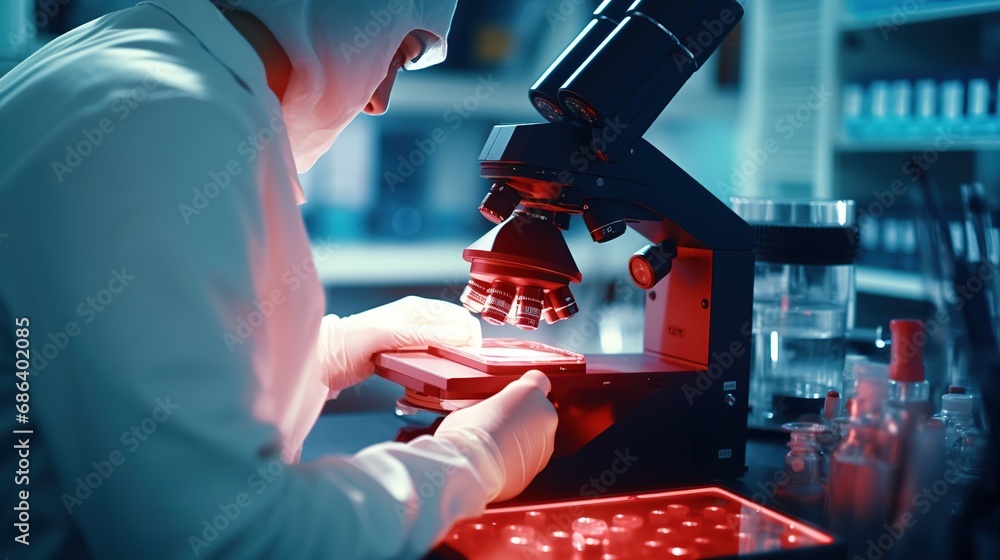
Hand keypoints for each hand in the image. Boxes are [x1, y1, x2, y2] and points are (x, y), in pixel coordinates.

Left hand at [318, 296, 481, 392]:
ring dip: (452, 355)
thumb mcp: (392, 335)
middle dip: (465, 344)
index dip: (470, 330)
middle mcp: (415, 321)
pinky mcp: (403, 355)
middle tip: (468, 362)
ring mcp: (410, 338)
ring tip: (456, 368)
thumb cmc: (351, 340)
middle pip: (453, 330)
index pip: (455, 314)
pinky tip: (438, 372)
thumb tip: (460, 333)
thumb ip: (426, 334)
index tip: (475, 350)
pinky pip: (429, 358)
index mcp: (415, 308)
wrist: (326, 359)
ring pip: (443, 345)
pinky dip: (437, 364)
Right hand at [435, 370, 557, 501]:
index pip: (538, 380)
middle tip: (494, 425)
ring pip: (535, 438)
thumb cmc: (467, 434)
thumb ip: (488, 405)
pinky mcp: (538, 469)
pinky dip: (516, 462)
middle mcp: (544, 416)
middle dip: (519, 418)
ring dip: (519, 441)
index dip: (524, 388)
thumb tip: (483, 412)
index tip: (512, 395)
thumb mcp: (471, 405)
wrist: (468, 472)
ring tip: (493, 448)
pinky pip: (528, 461)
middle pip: (536, 412)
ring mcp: (545, 445)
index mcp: (529, 393)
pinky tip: (495, 464)